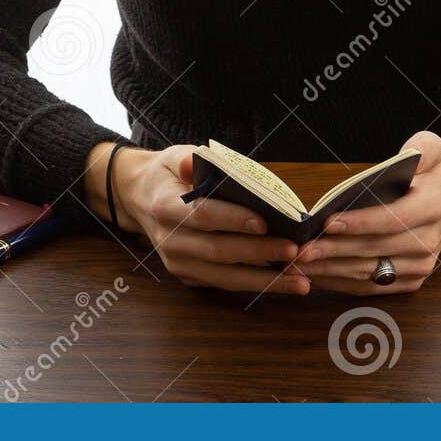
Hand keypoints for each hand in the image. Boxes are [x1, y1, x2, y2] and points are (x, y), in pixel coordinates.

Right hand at [102, 143, 310, 295]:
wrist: (141, 199)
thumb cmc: (169, 175)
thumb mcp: (175, 156)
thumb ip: (190, 159)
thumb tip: (194, 163)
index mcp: (165, 206)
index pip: (202, 215)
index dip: (233, 219)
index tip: (264, 222)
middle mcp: (169, 240)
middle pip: (218, 251)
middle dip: (259, 252)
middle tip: (294, 251)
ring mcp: (177, 263)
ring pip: (224, 276)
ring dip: (264, 281)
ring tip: (300, 281)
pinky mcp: (188, 277)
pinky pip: (224, 283)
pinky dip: (255, 284)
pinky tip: (283, 282)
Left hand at [287, 131, 440, 294]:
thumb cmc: (434, 174)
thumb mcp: (434, 148)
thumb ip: (423, 147)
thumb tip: (408, 155)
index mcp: (432, 207)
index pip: (393, 218)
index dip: (360, 223)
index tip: (328, 222)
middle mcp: (428, 241)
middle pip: (375, 249)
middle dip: (335, 250)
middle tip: (303, 249)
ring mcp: (421, 265)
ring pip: (369, 272)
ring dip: (332, 270)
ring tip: (301, 263)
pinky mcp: (411, 281)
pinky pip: (372, 286)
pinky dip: (342, 283)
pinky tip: (317, 275)